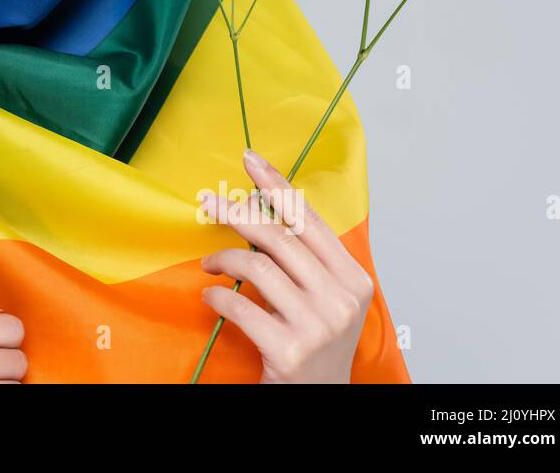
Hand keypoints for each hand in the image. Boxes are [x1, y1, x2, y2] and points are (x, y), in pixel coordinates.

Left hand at [197, 148, 375, 382]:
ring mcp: (318, 326)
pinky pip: (239, 306)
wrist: (318, 400)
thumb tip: (260, 207)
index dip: (277, 186)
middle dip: (236, 212)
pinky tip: (210, 298)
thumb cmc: (315, 344)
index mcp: (353, 279)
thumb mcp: (324, 298)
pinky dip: (216, 297)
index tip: (250, 160)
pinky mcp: (290, 350)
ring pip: (255, 267)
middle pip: (278, 236)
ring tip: (209, 265)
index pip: (309, 220)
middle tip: (207, 202)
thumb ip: (304, 260)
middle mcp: (341, 300)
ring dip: (222, 260)